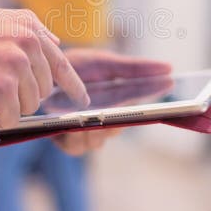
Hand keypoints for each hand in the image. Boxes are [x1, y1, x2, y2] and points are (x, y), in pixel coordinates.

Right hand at [0, 8, 88, 128]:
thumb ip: (25, 33)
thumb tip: (56, 44)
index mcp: (28, 25)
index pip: (60, 60)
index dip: (72, 84)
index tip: (81, 99)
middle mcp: (29, 41)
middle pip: (42, 90)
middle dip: (17, 96)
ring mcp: (18, 65)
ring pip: (27, 107)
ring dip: (2, 106)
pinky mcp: (4, 89)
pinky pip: (9, 119)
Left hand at [51, 49, 171, 155]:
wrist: (40, 70)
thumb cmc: (76, 67)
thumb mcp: (106, 63)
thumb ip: (135, 68)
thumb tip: (170, 68)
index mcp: (119, 103)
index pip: (140, 103)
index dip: (152, 93)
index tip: (167, 84)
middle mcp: (104, 121)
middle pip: (119, 128)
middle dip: (120, 119)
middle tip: (118, 109)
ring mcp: (85, 132)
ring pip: (98, 141)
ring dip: (96, 131)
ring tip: (93, 119)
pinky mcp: (64, 139)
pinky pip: (75, 147)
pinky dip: (75, 137)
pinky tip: (72, 126)